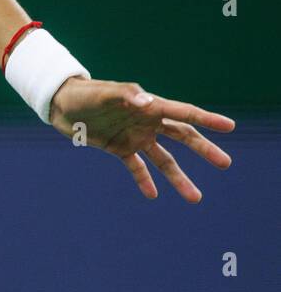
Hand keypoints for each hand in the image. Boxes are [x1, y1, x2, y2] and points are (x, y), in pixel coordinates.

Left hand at [47, 77, 233, 202]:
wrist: (62, 104)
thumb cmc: (85, 94)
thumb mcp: (105, 94)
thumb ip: (126, 96)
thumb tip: (146, 101)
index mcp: (149, 105)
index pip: (184, 113)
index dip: (207, 119)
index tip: (230, 126)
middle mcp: (147, 122)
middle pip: (182, 137)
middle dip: (204, 150)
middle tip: (225, 163)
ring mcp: (135, 136)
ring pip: (164, 159)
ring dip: (179, 177)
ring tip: (195, 197)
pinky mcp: (119, 148)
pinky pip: (137, 167)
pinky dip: (145, 180)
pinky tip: (153, 195)